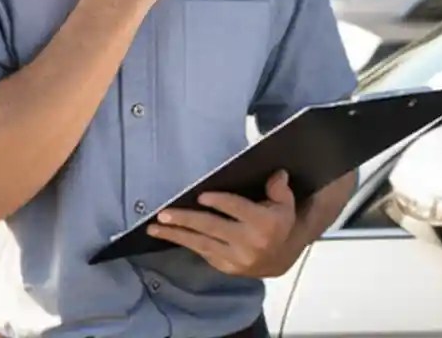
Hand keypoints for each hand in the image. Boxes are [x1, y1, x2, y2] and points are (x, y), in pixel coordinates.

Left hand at [147, 170, 298, 277]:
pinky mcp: (225, 267)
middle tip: (164, 214)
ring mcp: (236, 258)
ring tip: (154, 228)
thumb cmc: (278, 223)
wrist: (280, 259)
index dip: (221, 203)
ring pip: (201, 244)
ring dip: (176, 234)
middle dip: (186, 220)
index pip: (238, 210)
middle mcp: (249, 242)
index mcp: (265, 223)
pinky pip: (202, 253)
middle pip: (213, 227)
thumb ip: (279, 188)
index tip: (201, 196)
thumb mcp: (286, 203)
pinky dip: (185, 243)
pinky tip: (169, 235)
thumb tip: (276, 173)